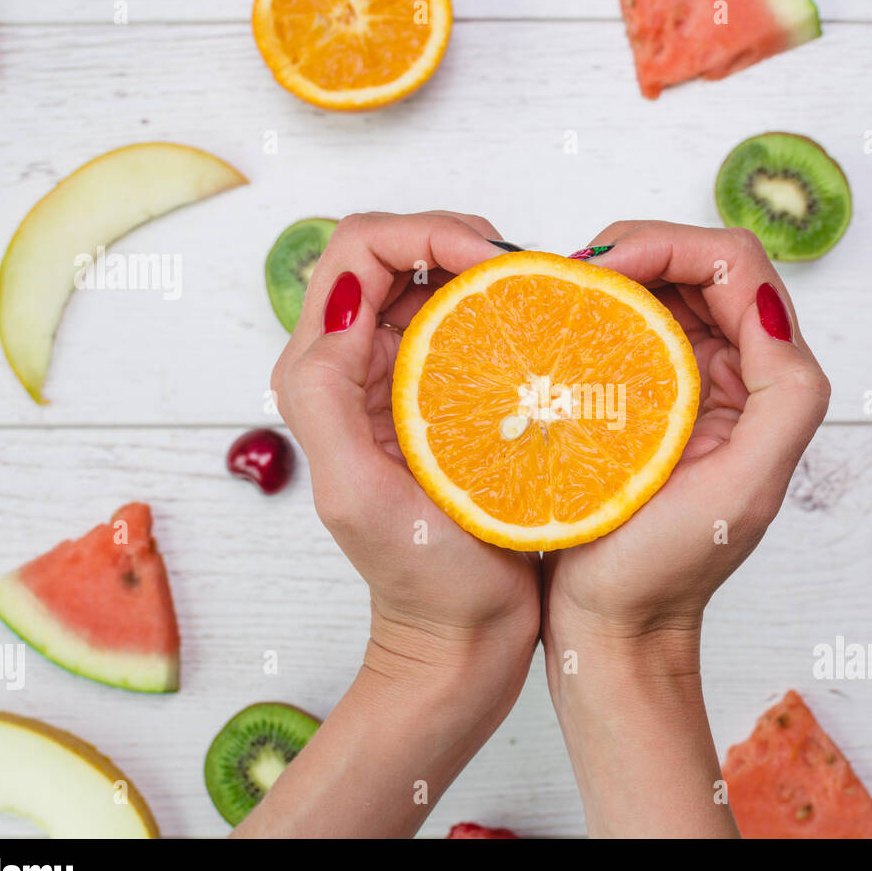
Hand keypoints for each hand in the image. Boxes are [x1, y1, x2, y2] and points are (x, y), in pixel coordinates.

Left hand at [236, 212, 539, 836]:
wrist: (463, 638)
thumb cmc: (421, 580)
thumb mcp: (357, 494)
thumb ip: (323, 395)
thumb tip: (342, 291)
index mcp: (324, 373)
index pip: (358, 251)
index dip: (424, 232)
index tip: (493, 263)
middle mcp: (360, 364)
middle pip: (398, 251)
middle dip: (460, 238)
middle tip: (528, 272)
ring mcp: (408, 380)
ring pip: (439, 281)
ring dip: (489, 270)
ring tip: (544, 294)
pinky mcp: (451, 400)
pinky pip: (472, 325)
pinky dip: (508, 310)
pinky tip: (549, 330)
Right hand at [542, 222, 830, 836]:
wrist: (611, 628)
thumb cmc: (664, 572)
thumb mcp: (743, 491)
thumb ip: (786, 396)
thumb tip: (769, 304)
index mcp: (769, 382)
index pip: (736, 267)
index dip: (671, 246)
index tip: (602, 272)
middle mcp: (733, 373)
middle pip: (695, 264)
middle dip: (637, 249)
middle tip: (571, 276)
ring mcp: (684, 385)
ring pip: (657, 290)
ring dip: (611, 277)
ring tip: (558, 295)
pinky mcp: (640, 403)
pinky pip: (623, 330)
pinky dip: (591, 312)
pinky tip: (553, 327)